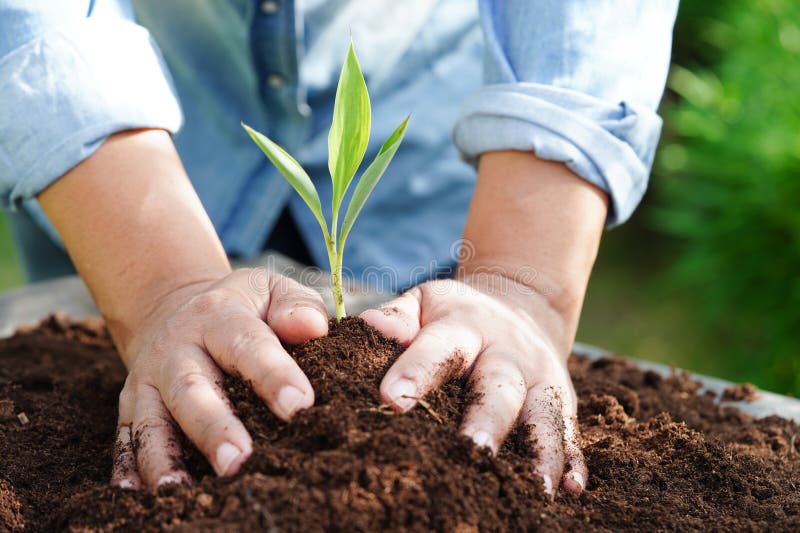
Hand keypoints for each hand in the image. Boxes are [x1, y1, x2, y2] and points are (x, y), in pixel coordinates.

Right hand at [110, 268, 327, 489]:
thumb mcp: (270, 290)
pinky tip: (133, 494)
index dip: (273, 374)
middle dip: (213, 427)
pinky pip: (124, 437)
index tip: (299, 406)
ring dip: (163, 456)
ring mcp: (149, 379)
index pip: (247, 345)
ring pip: (152, 419)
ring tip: (179, 489)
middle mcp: (177, 348)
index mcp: (219, 316)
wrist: (179, 305)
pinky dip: (127, 465)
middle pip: (192, 389)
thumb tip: (311, 327)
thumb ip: (296, 304)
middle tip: (238, 460)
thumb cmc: (244, 307)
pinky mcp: (130, 404)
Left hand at [361, 272, 586, 496]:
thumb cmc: (455, 316)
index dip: (417, 372)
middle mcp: (508, 353)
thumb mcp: (425, 302)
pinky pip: (571, 432)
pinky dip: (573, 461)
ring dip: (539, 452)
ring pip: (542, 415)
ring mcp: (541, 379)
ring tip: (533, 488)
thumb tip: (369, 327)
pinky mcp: (563, 402)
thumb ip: (397, 317)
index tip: (391, 400)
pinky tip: (571, 489)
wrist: (520, 306)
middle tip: (471, 450)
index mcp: (466, 325)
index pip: (440, 347)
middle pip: (499, 388)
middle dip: (486, 421)